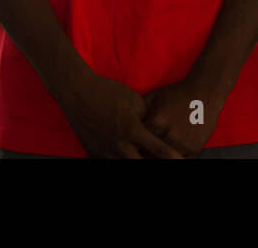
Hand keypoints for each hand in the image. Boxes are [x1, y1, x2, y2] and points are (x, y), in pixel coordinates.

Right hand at [54, 68, 184, 158]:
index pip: (158, 149)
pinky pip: (109, 163)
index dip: (172, 157)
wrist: (77, 92)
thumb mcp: (134, 99)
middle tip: (164, 159)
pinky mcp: (93, 152)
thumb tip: (157, 127)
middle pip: (142, 163)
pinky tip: (125, 154)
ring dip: (135, 160)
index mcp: (132, 130)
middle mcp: (119, 145)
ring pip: (124, 165)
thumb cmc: (107, 92)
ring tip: (143, 155)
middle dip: (153, 162)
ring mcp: (104, 151)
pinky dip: (119, 159)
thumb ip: (148, 116)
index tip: (181, 160)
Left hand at [141, 74, 227, 157]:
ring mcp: (182, 143)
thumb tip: (126, 120)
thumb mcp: (156, 96)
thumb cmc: (178, 93)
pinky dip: (174, 158)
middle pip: (149, 154)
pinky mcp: (194, 148)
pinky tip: (170, 154)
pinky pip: (180, 160)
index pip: (138, 142)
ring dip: (160, 156)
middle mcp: (169, 135)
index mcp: (156, 122)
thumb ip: (139, 110)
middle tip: (143, 150)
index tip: (134, 145)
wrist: (206, 91)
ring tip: (157, 151)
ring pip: (164, 159)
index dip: (135, 145)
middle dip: (146, 153)